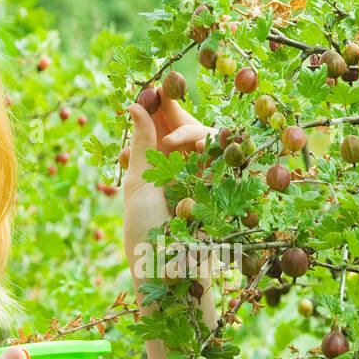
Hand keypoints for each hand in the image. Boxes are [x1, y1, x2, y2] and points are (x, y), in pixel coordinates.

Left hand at [123, 85, 215, 247]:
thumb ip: (143, 144)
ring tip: (175, 140)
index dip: (160, 106)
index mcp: (156, 168)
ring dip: (192, 132)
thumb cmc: (146, 232)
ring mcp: (203, 179)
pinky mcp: (224, 188)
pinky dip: (215, 146)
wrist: (171, 272)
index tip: (156, 87)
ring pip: (206, 139)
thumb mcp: (139, 184)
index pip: (160, 128)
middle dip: (176, 112)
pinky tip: (208, 141)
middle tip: (166, 95)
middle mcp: (181, 171)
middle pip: (184, 129)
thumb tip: (134, 105)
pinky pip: (225, 157)